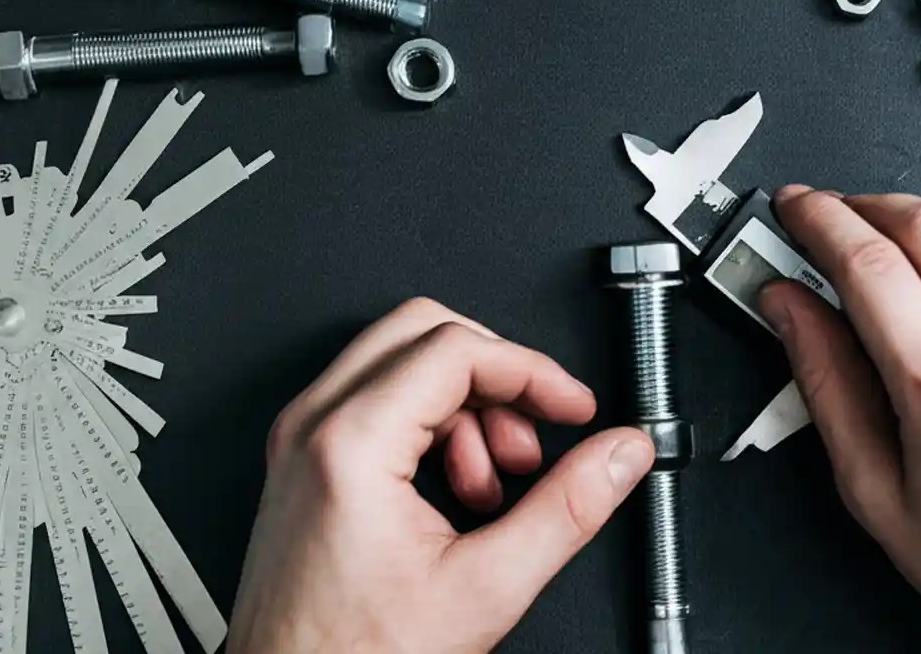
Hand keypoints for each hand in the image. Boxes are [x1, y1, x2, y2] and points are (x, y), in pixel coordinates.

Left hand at [226, 298, 654, 653]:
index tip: (571, 406)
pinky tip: (460, 491)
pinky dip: (432, 427)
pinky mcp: (305, 461)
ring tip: (498, 482)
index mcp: (350, 444)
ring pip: (401, 363)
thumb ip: (567, 509)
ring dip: (466, 408)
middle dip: (496, 378)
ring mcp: (302, 441)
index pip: (457, 349)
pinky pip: (377, 402)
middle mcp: (314, 427)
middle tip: (537, 431)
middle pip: (424, 334)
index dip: (531, 371)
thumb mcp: (485, 587)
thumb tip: (618, 454)